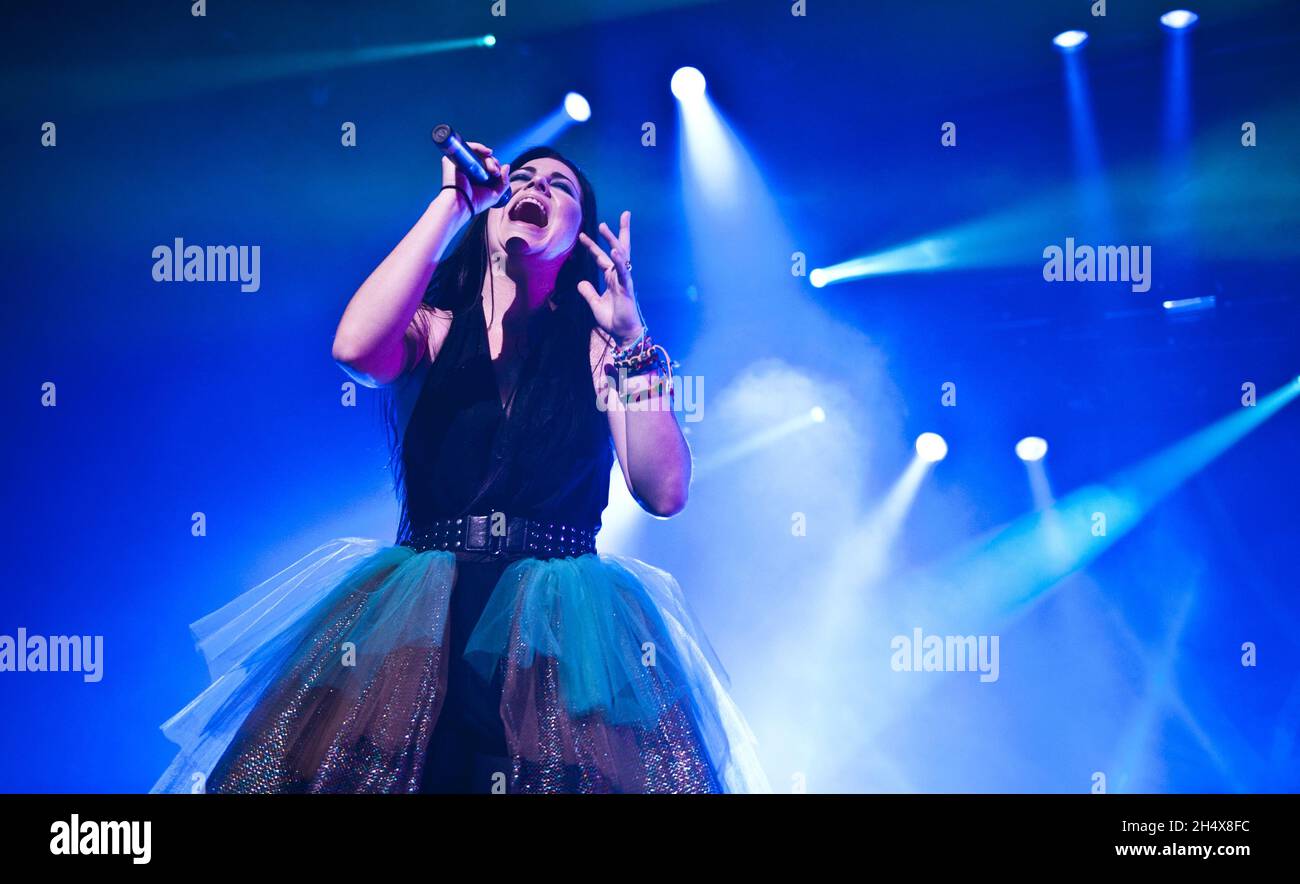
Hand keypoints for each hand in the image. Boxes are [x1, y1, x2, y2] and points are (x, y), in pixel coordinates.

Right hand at [441, 142, 509, 215]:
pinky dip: (479, 147)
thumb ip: (504, 181)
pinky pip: (467, 147)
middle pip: (484, 158)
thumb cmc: (475, 202)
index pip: (487, 164)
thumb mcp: (495, 193)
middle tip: (495, 173)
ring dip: (489, 159)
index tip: (498, 174)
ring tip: (492, 170)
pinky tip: (488, 153)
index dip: (495, 166)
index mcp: (475, 176)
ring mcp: (460, 163)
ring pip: (478, 153)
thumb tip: (507, 166)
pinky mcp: (453, 158)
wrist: (461, 204)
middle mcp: (467, 169)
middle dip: (493, 163)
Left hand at [576, 211, 643, 344]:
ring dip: (612, 240)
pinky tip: (613, 250)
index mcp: (612, 278)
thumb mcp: (595, 304)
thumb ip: (588, 292)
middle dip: (618, 232)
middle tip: (625, 213)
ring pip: (620, 255)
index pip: (601, 257)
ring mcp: (624, 280)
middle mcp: (619, 275)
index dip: (592, 246)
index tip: (582, 236)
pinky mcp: (627, 288)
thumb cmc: (614, 320)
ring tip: (604, 226)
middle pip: (619, 249)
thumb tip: (580, 282)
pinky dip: (618, 261)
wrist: (624, 334)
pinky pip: (623, 272)